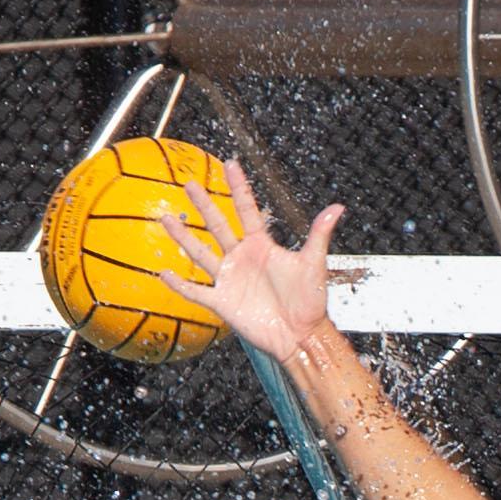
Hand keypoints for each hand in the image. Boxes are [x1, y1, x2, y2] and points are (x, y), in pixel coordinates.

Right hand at [155, 164, 343, 365]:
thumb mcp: (314, 264)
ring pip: (200, 253)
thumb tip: (338, 208)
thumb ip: (319, 235)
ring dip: (183, 237)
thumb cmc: (310, 301)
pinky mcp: (222, 302)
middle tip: (189, 183)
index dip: (238, 187)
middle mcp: (242, 258)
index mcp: (262, 245)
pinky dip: (179, 285)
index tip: (229, 164)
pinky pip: (195, 292)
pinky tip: (163, 273)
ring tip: (166, 219)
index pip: (247, 210)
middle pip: (218, 225)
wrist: (300, 335)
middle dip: (204, 204)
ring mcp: (229, 279)